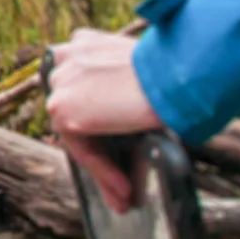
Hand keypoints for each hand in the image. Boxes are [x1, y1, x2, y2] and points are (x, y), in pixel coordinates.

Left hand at [45, 28, 161, 214]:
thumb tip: (123, 114)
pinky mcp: (63, 109)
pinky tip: (124, 190)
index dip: (100, 125)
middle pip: (78, 117)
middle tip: (123, 182)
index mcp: (84, 43)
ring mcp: (61, 84)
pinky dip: (103, 173)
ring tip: (126, 195)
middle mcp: (65, 59)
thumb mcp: (143, 72)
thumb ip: (121, 87)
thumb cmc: (178, 68)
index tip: (118, 144)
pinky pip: (84, 151)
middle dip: (100, 149)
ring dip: (104, 168)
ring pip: (78, 137)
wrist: (178, 71)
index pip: (84, 94)